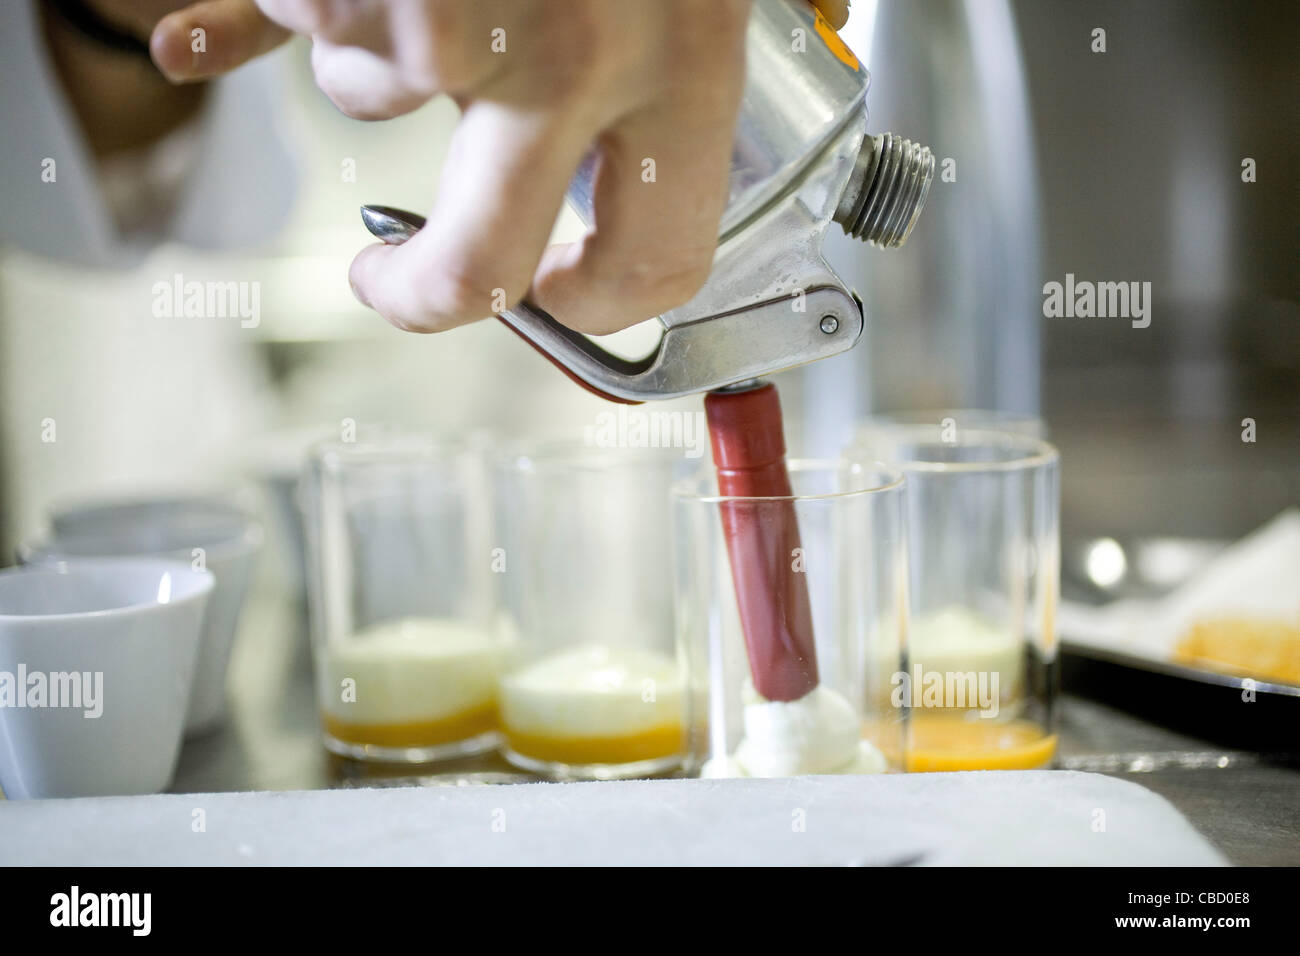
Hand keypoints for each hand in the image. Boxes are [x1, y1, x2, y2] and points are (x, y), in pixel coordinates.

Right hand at [159, 0, 851, 335]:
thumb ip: (643, 86)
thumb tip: (606, 227)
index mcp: (686, 54)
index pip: (656, 259)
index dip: (597, 306)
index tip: (553, 297)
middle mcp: (574, 46)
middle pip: (480, 264)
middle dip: (419, 296)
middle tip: (391, 282)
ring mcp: (454, 11)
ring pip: (371, 94)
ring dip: (371, 42)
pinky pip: (292, 15)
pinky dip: (266, 9)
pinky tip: (224, 27)